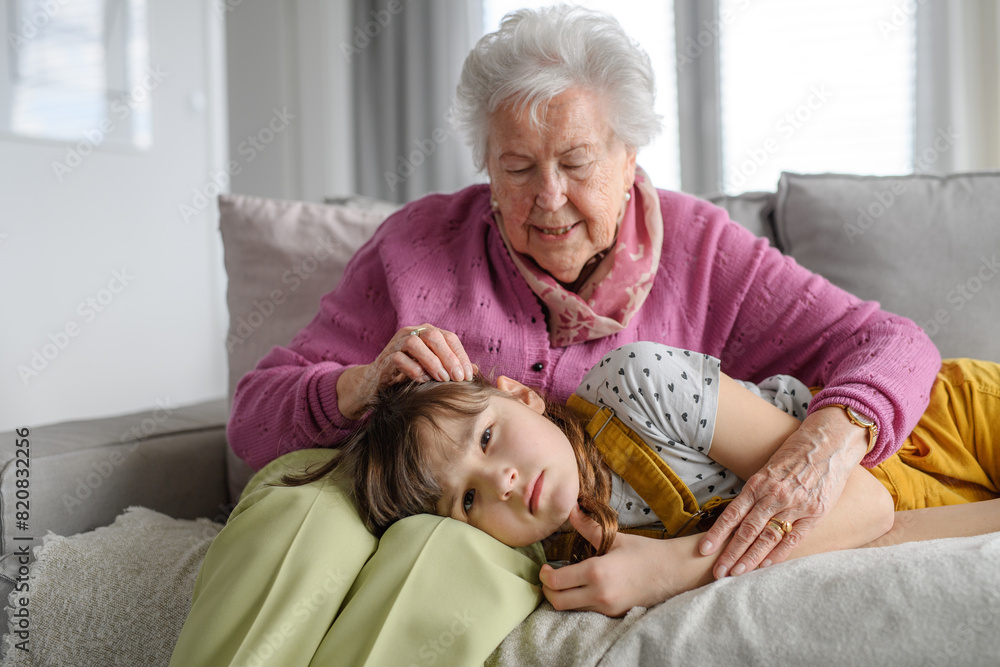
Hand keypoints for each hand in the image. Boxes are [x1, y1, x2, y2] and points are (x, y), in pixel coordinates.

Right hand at [337, 324, 474, 418]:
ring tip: (442, 379)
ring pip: (415, 344)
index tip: (469, 376)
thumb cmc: (409, 376)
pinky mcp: (384, 358)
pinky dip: (413, 369)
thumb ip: (452, 368)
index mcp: (427, 333)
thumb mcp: (434, 371)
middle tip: (459, 378)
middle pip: (434, 336)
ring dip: (432, 362)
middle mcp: (412, 333)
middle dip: (449, 358)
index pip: (449, 338)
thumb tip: (476, 371)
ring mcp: (396, 344)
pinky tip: (422, 381)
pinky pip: (398, 358)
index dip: (461, 356)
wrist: (376, 384)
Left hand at [539, 507, 673, 616]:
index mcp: (596, 572)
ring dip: (562, 597)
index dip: (544, 576)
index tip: (544, 567)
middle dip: (547, 590)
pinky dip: (578, 601)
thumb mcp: (614, 538)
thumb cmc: (645, 552)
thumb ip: (588, 527)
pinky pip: (586, 610)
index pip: (556, 582)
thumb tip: (571, 511)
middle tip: (548, 577)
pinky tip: (581, 588)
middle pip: (558, 601)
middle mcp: (598, 594)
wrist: (672, 572)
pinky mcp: (613, 614)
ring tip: (564, 581)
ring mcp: (606, 607)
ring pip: (570, 608)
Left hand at [698, 407, 867, 577]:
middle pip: (747, 531)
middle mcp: (774, 496)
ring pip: (767, 538)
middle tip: (717, 572)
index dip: (717, 534)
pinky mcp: (814, 512)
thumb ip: (756, 490)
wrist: (830, 442)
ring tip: (736, 573)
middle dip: (730, 553)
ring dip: (750, 558)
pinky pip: (793, 538)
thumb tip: (737, 514)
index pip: (733, 514)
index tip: (704, 550)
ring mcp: (795, 505)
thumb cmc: (795, 453)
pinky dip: (778, 554)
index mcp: (759, 483)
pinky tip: (765, 566)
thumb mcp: (769, 466)